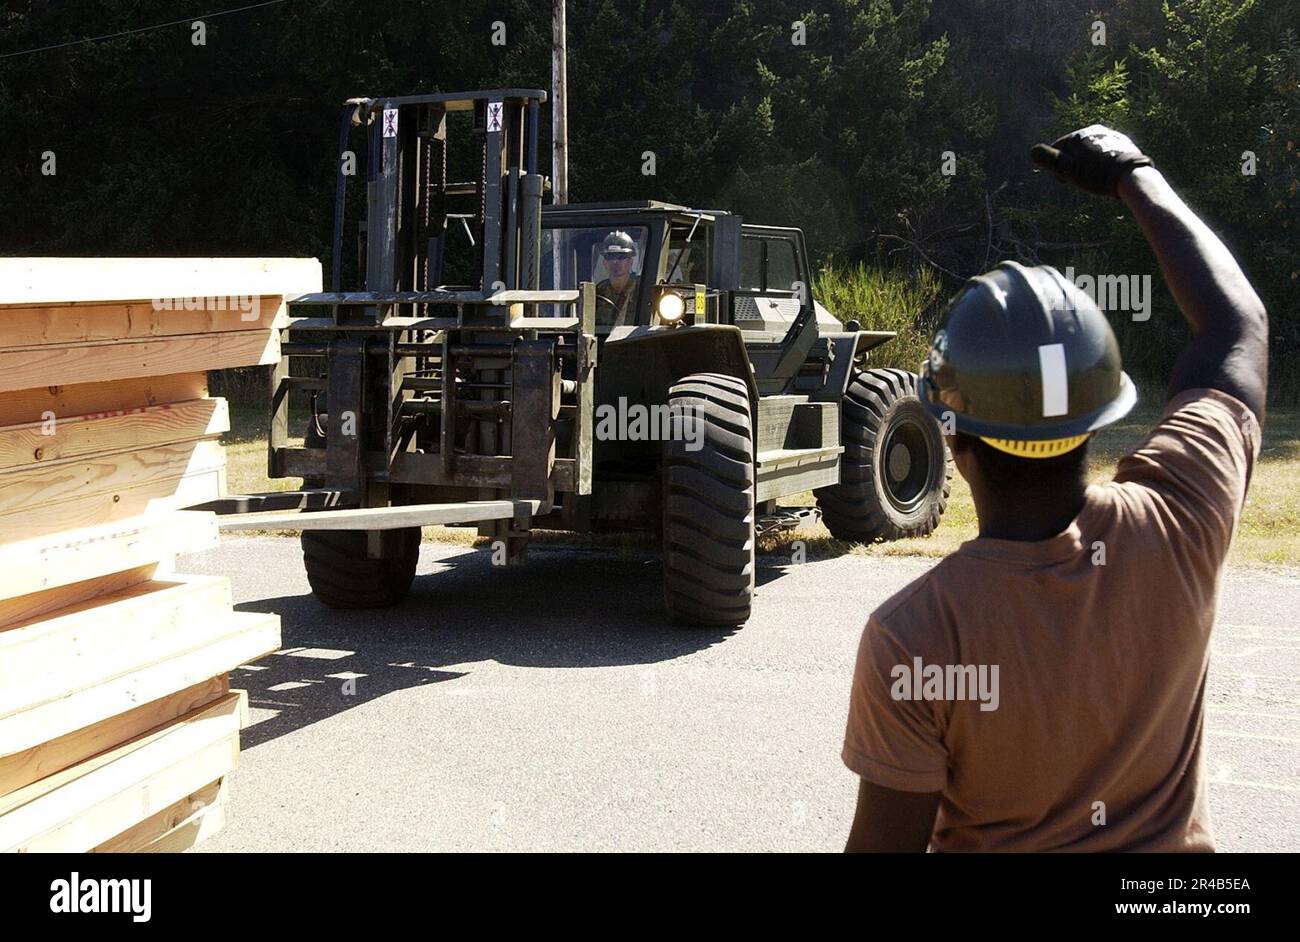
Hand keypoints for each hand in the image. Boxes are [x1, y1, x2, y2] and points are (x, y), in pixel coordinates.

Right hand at [1030, 124, 1152, 196]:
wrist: (1132, 176)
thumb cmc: (1098, 174)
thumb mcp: (1069, 170)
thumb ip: (1050, 160)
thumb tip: (1032, 151)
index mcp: (1080, 134)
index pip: (1058, 148)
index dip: (1057, 166)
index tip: (1063, 181)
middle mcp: (1096, 130)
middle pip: (1075, 149)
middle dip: (1073, 164)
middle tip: (1078, 181)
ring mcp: (1111, 136)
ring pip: (1090, 151)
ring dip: (1087, 164)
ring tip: (1092, 179)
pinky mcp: (1123, 144)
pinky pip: (1104, 153)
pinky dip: (1101, 163)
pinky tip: (1104, 175)